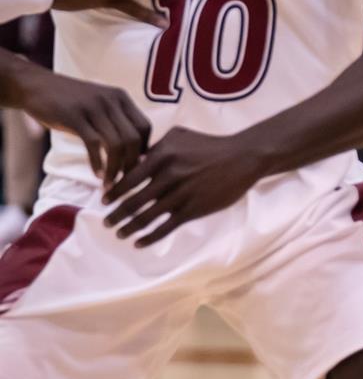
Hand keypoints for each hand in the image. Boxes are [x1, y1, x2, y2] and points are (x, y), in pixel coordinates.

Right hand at [14, 67, 150, 185]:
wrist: (34, 85)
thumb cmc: (69, 100)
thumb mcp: (98, 104)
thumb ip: (115, 121)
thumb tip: (134, 151)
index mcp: (120, 97)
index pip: (144, 127)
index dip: (144, 149)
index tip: (136, 165)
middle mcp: (111, 101)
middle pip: (134, 138)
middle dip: (132, 164)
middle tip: (126, 181)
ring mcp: (93, 108)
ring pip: (116, 144)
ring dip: (115, 168)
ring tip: (110, 183)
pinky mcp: (74, 116)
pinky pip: (94, 144)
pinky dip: (98, 163)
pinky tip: (97, 175)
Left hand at [102, 127, 269, 246]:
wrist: (242, 157)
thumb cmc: (210, 145)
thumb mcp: (179, 136)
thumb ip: (154, 147)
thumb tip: (134, 158)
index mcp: (161, 157)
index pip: (128, 179)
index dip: (113, 193)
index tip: (104, 201)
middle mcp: (167, 177)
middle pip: (133, 202)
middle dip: (116, 215)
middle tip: (106, 222)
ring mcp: (181, 195)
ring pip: (146, 217)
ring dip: (129, 228)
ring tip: (119, 234)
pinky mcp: (194, 209)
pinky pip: (166, 227)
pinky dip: (150, 237)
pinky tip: (139, 243)